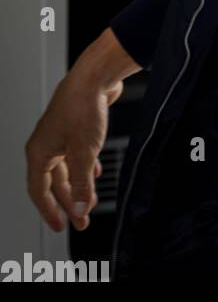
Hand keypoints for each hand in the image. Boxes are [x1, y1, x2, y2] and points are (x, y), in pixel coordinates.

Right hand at [25, 29, 138, 232]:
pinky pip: (76, 153)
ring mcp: (60, 134)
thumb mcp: (83, 153)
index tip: (60, 225)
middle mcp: (46, 144)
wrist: (95, 76)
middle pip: (54, 182)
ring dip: (78, 185)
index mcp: (39, 152)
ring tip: (89, 200)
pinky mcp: (75, 126)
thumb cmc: (82, 107)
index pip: (39, 191)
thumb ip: (80, 184)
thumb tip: (78, 209)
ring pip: (67, 168)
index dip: (49, 210)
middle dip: (68, 202)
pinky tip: (94, 172)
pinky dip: (85, 166)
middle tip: (80, 219)